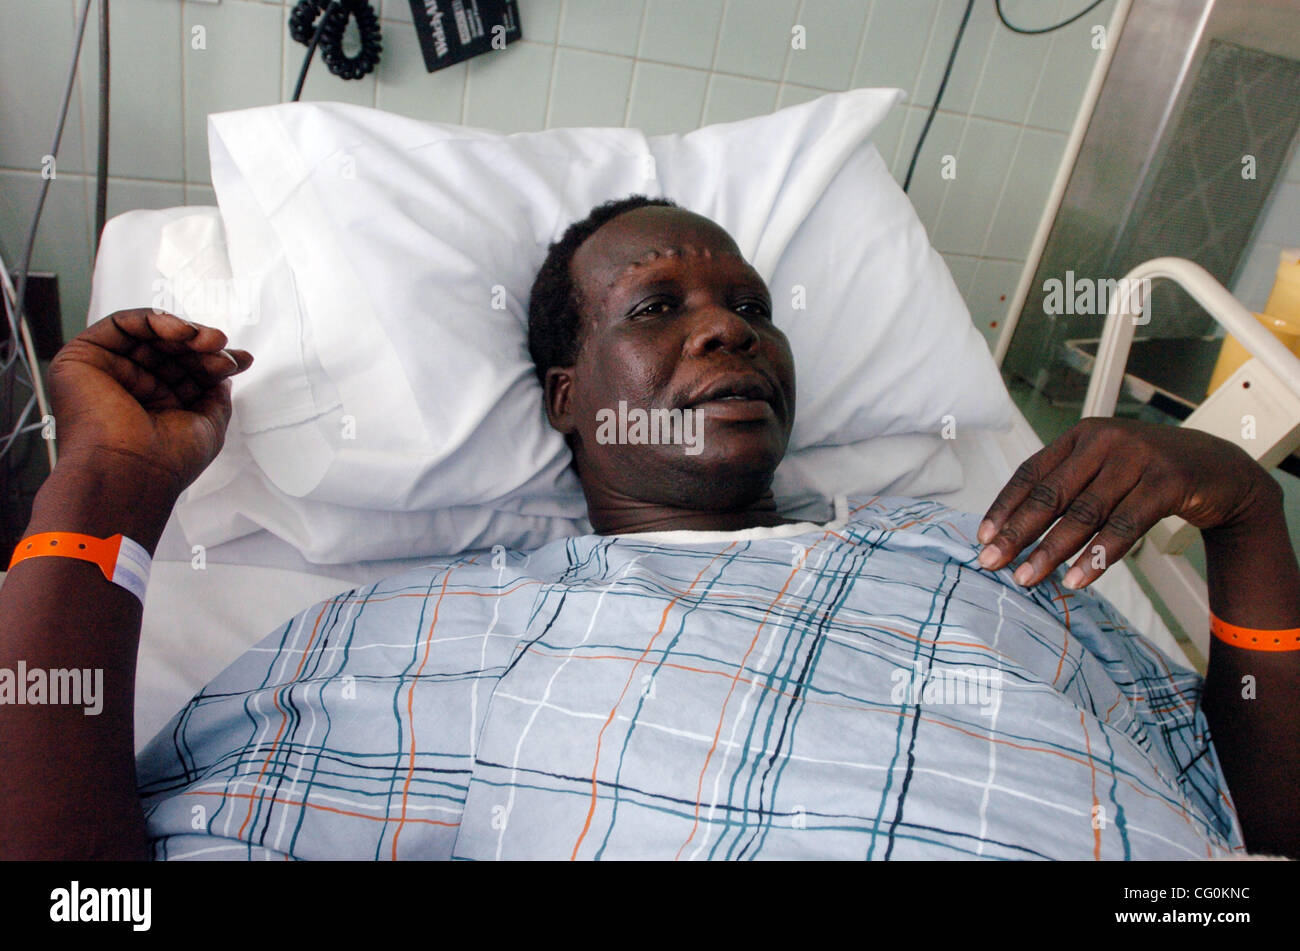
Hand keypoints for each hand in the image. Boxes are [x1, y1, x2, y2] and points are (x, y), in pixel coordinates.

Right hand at [46, 309, 252, 497]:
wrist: (131, 472)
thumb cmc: (167, 461)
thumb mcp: (209, 425)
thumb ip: (216, 394)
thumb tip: (225, 369)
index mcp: (155, 407)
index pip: (186, 371)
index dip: (214, 361)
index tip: (240, 360)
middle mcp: (130, 389)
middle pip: (170, 350)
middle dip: (202, 346)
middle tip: (222, 348)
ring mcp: (107, 372)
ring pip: (149, 334)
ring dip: (184, 330)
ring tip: (209, 340)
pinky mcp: (83, 357)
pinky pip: (121, 324)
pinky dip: (154, 320)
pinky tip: (182, 331)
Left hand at [976, 417, 1278, 588]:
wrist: (1219, 469)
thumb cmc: (1148, 473)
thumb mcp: (1104, 470)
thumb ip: (1067, 488)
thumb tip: (1014, 531)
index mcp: (1081, 435)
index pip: (1031, 472)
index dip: (1005, 506)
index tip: (983, 538)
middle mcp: (1105, 440)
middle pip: (1051, 495)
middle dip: (1018, 533)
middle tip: (993, 563)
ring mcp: (1137, 457)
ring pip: (1084, 513)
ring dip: (1052, 551)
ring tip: (1028, 578)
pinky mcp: (1167, 480)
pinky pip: (1124, 525)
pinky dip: (1098, 556)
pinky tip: (1077, 578)